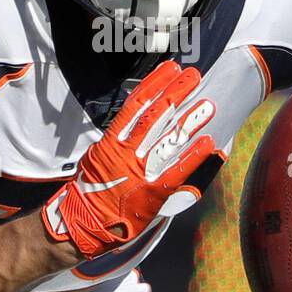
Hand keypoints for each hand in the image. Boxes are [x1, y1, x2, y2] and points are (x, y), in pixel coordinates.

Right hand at [43, 60, 215, 258]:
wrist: (84, 222)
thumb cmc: (89, 191)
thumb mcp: (96, 158)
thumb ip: (116, 142)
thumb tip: (131, 125)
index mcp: (112, 142)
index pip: (136, 105)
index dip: (155, 84)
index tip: (170, 68)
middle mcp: (127, 153)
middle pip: (156, 116)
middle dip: (176, 93)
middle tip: (193, 76)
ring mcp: (141, 171)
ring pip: (168, 139)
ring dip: (190, 119)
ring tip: (208, 103)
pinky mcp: (153, 192)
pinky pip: (177, 171)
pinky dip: (193, 156)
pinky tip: (208, 142)